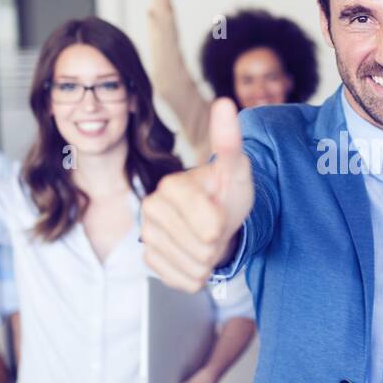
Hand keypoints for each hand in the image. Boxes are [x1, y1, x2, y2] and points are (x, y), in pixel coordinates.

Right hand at [141, 98, 254, 291]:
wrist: (214, 221)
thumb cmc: (225, 194)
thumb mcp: (236, 170)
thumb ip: (229, 141)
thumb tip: (225, 103)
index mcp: (171, 187)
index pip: (209, 225)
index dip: (223, 224)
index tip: (220, 210)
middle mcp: (151, 209)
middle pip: (202, 248)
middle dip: (216, 242)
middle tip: (214, 226)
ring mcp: (147, 236)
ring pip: (194, 266)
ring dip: (208, 258)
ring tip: (206, 238)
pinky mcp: (149, 260)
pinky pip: (182, 280)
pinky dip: (196, 273)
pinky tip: (194, 254)